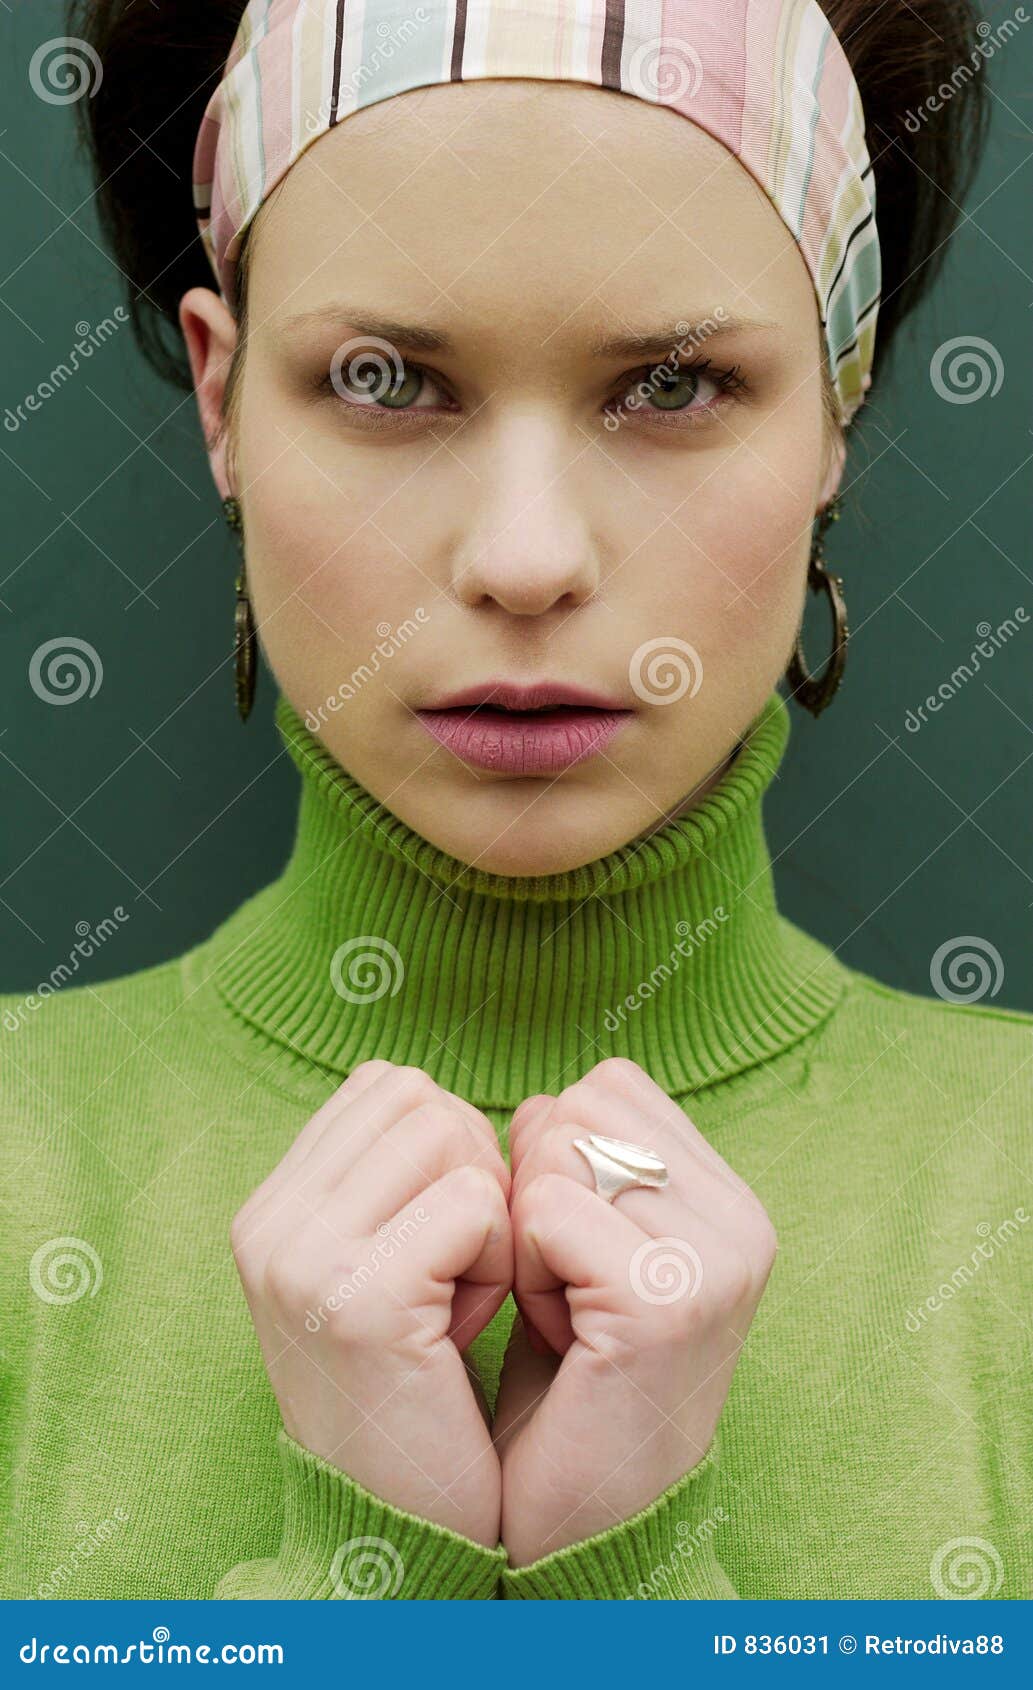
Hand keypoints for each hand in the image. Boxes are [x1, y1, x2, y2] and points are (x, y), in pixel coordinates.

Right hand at [229, 1059, 511, 1546]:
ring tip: (462, 1295)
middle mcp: (270, 1224)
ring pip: (449, 1135)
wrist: (400, 1527)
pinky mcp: (359, 1299)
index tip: (445, 1235)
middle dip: (470, 1169)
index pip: (385, 1085)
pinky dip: (499, 1257)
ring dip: (487, 1211)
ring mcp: (304, 1259)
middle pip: (419, 1098)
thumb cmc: (415, 1392)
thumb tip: (431, 1096)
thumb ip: (382, 1179)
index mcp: (271, 1209)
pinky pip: (475, 1203)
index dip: (447, 1145)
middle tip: (461, 1268)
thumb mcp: (372, 1269)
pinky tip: (468, 1326)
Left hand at [493, 1057, 776, 1566]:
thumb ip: (581, 1163)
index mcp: (731, 1202)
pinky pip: (545, 1210)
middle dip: (536, 1187)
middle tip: (562, 1290)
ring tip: (563, 1313)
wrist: (578, 1524)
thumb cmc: (568, 1386)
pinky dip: (525, 1269)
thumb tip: (538, 1100)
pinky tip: (559, 1337)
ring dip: (527, 1230)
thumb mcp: (587, 1250)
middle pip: (578, 1106)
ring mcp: (715, 1260)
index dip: (554, 1155)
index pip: (610, 1085)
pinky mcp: (667, 1300)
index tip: (568, 1252)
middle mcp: (742, 1223)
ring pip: (558, 1147)